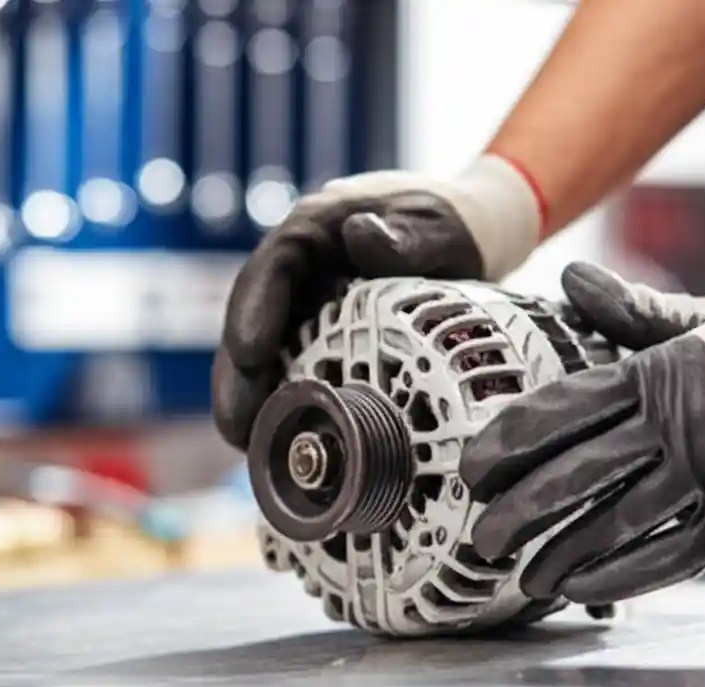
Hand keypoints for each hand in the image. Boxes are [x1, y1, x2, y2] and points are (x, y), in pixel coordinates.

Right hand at [213, 157, 544, 448]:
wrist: (470, 235)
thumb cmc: (450, 223)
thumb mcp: (439, 225)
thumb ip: (407, 235)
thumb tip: (360, 235)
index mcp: (317, 229)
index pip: (273, 265)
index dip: (254, 308)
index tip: (250, 352)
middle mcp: (300, 267)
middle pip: (252, 316)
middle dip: (237, 373)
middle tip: (234, 425)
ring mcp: (305, 302)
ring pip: (263, 350)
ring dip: (251, 397)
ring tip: (246, 445)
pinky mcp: (318, 332)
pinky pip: (290, 367)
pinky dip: (282, 402)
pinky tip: (278, 440)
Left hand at [460, 262, 704, 604]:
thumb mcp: (697, 323)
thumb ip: (628, 311)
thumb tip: (569, 275)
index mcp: (656, 375)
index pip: (561, 410)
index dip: (507, 444)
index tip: (471, 471)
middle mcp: (677, 426)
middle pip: (576, 473)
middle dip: (518, 511)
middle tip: (482, 537)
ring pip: (615, 523)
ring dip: (560, 555)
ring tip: (523, 576)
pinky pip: (666, 558)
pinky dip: (617, 577)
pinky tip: (579, 588)